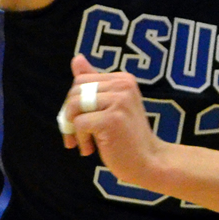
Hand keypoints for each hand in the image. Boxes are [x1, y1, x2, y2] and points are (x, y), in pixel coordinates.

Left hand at [59, 54, 165, 186]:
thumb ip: (94, 83)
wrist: (149, 162)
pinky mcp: (113, 119)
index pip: (81, 81)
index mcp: (124, 79)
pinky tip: (90, 150)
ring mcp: (120, 101)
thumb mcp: (111, 106)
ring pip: (73, 105)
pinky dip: (80, 139)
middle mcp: (123, 85)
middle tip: (78, 136)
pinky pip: (78, 123)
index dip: (74, 103)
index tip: (79, 123)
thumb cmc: (127, 137)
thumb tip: (76, 58)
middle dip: (69, 115)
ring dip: (72, 128)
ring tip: (84, 143)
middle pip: (75, 91)